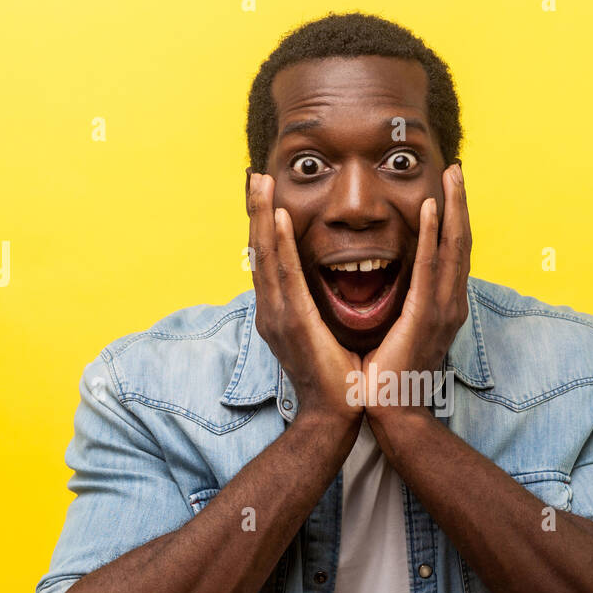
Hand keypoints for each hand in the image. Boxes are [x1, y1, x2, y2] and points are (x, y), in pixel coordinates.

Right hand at [247, 172, 361, 428]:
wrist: (334, 415)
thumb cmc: (336, 380)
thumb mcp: (323, 337)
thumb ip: (318, 314)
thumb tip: (326, 294)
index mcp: (281, 313)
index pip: (269, 261)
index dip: (265, 227)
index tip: (266, 196)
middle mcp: (272, 310)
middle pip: (259, 251)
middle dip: (256, 213)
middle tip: (255, 176)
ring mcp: (277, 315)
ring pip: (265, 256)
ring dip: (263, 217)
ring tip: (260, 183)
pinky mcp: (292, 321)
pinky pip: (285, 274)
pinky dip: (279, 243)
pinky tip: (279, 218)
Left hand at [364, 163, 470, 426]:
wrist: (393, 412)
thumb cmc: (390, 377)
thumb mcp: (401, 333)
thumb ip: (404, 308)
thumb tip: (395, 292)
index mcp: (443, 307)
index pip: (453, 254)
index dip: (453, 220)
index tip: (448, 191)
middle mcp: (451, 304)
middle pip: (461, 243)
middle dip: (460, 204)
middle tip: (456, 171)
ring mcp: (443, 310)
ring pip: (454, 248)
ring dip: (453, 208)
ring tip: (451, 176)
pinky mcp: (427, 315)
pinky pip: (431, 267)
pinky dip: (434, 235)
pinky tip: (431, 208)